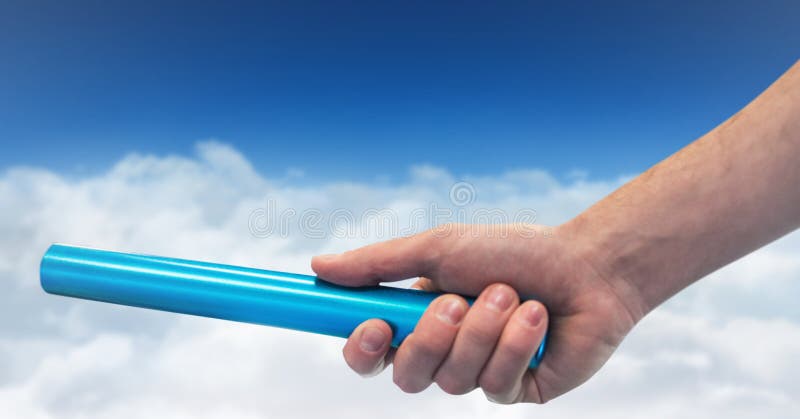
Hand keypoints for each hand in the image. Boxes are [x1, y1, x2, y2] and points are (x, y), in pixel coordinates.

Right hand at [311, 223, 639, 402]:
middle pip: (407, 376)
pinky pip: (496, 385)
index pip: (371, 352)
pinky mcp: (516, 390)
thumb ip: (379, 264)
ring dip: (483, 329)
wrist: (585, 264)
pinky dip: (515, 343)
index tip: (371, 327)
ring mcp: (481, 374)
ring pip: (453, 379)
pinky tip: (537, 317)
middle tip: (457, 300)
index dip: (362, 349)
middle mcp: (446, 351)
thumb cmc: (512, 249)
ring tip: (510, 294)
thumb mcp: (439, 249)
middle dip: (432, 337)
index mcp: (419, 318)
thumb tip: (318, 266)